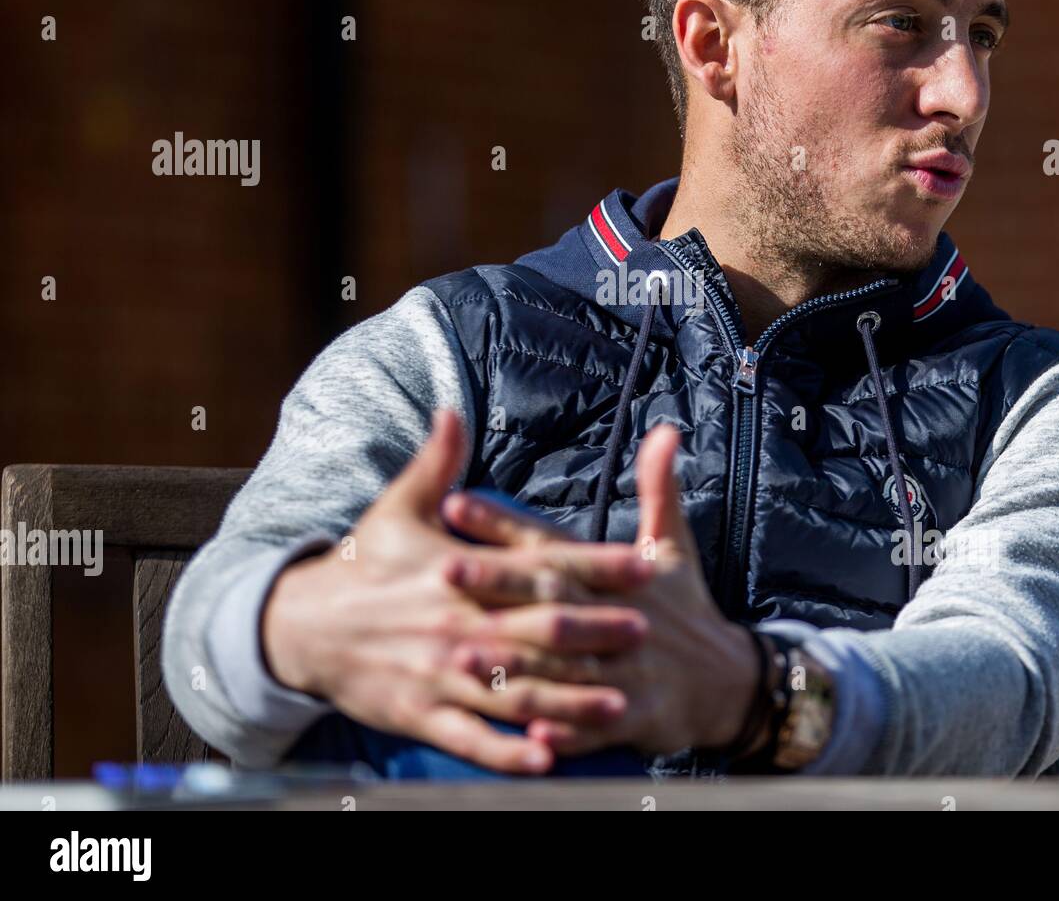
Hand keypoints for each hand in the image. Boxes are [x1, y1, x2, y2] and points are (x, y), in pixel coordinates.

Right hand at [261, 410, 654, 773]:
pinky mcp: (420, 714)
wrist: (302, 625)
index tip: (642, 563)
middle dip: (593, 630)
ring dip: (568, 698)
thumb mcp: (397, 507)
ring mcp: (440, 672)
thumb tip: (453, 409)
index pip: (542, 564)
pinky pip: (470, 739)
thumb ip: (436, 463)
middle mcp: (458, 621)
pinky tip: (546, 759)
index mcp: (461, 570)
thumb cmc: (362, 563)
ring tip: (617, 705)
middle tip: (644, 630)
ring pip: (515, 689)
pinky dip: (507, 751)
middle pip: (538, 628)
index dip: (595, 565)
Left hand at [444, 424, 758, 757]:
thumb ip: (659, 486)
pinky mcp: (640, 717)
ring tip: (463, 656)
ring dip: (515, 663)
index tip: (457, 504)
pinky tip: (523, 734)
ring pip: (565, 666)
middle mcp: (618, 617)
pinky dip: (564, 730)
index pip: (553, 543)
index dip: (505, 524)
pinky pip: (596, 727)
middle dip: (499, 585)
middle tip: (442, 571)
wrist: (730, 680)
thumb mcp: (674, 543)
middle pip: (552, 598)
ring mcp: (629, 670)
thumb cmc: (686, 607)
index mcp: (618, 574)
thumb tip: (666, 430)